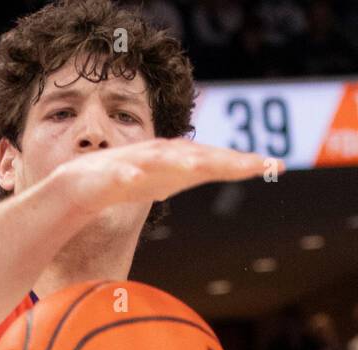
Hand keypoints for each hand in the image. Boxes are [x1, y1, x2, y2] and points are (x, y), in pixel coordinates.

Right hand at [55, 138, 280, 214]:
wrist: (81, 185)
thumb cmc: (128, 182)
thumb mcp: (168, 181)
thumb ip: (195, 174)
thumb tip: (230, 170)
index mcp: (177, 161)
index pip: (217, 160)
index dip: (245, 162)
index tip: (277, 165)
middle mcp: (160, 156)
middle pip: (198, 157)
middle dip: (226, 160)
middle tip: (257, 164)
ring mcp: (134, 164)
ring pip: (161, 161)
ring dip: (180, 162)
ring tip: (201, 168)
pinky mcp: (108, 177)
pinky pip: (119, 177)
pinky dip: (127, 177)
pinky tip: (136, 181)